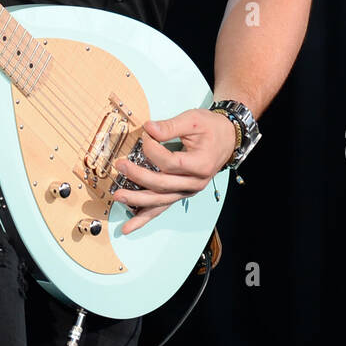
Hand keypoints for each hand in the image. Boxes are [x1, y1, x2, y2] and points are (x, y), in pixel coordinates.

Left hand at [112, 107, 236, 234]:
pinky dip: (145, 217)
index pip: (171, 162)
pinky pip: (162, 207)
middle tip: (121, 165)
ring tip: (118, 196)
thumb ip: (170, 126)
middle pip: (163, 184)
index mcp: (201, 164)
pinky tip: (130, 226)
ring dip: (137, 200)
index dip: (153, 149)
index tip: (145, 136)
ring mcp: (188, 190)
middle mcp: (195, 182)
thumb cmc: (211, 128)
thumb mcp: (193, 120)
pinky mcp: (181, 193)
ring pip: (161, 200)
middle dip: (139, 176)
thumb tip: (149, 128)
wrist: (227, 138)